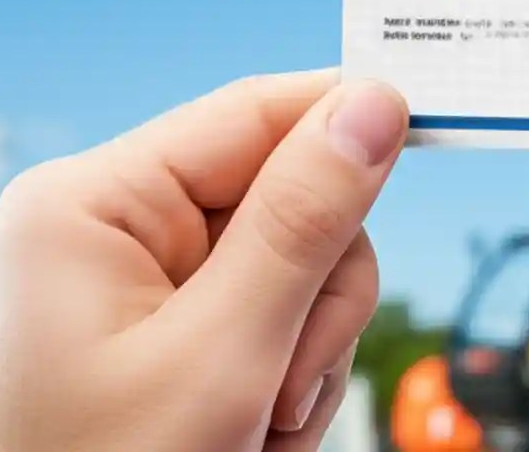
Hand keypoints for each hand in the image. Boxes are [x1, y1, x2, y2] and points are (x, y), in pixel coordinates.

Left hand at [0, 70, 408, 450]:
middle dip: (317, 298)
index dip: (348, 120)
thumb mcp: (220, 355)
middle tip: (283, 384)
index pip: (256, 114)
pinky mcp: (177, 329)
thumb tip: (374, 109)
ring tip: (259, 425)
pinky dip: (289, 376)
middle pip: (293, 200)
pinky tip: (251, 430)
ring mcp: (149, 283)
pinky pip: (280, 318)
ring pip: (301, 268)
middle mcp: (120, 229)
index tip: (431, 124)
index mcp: (97, 203)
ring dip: (307, 352)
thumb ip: (304, 224)